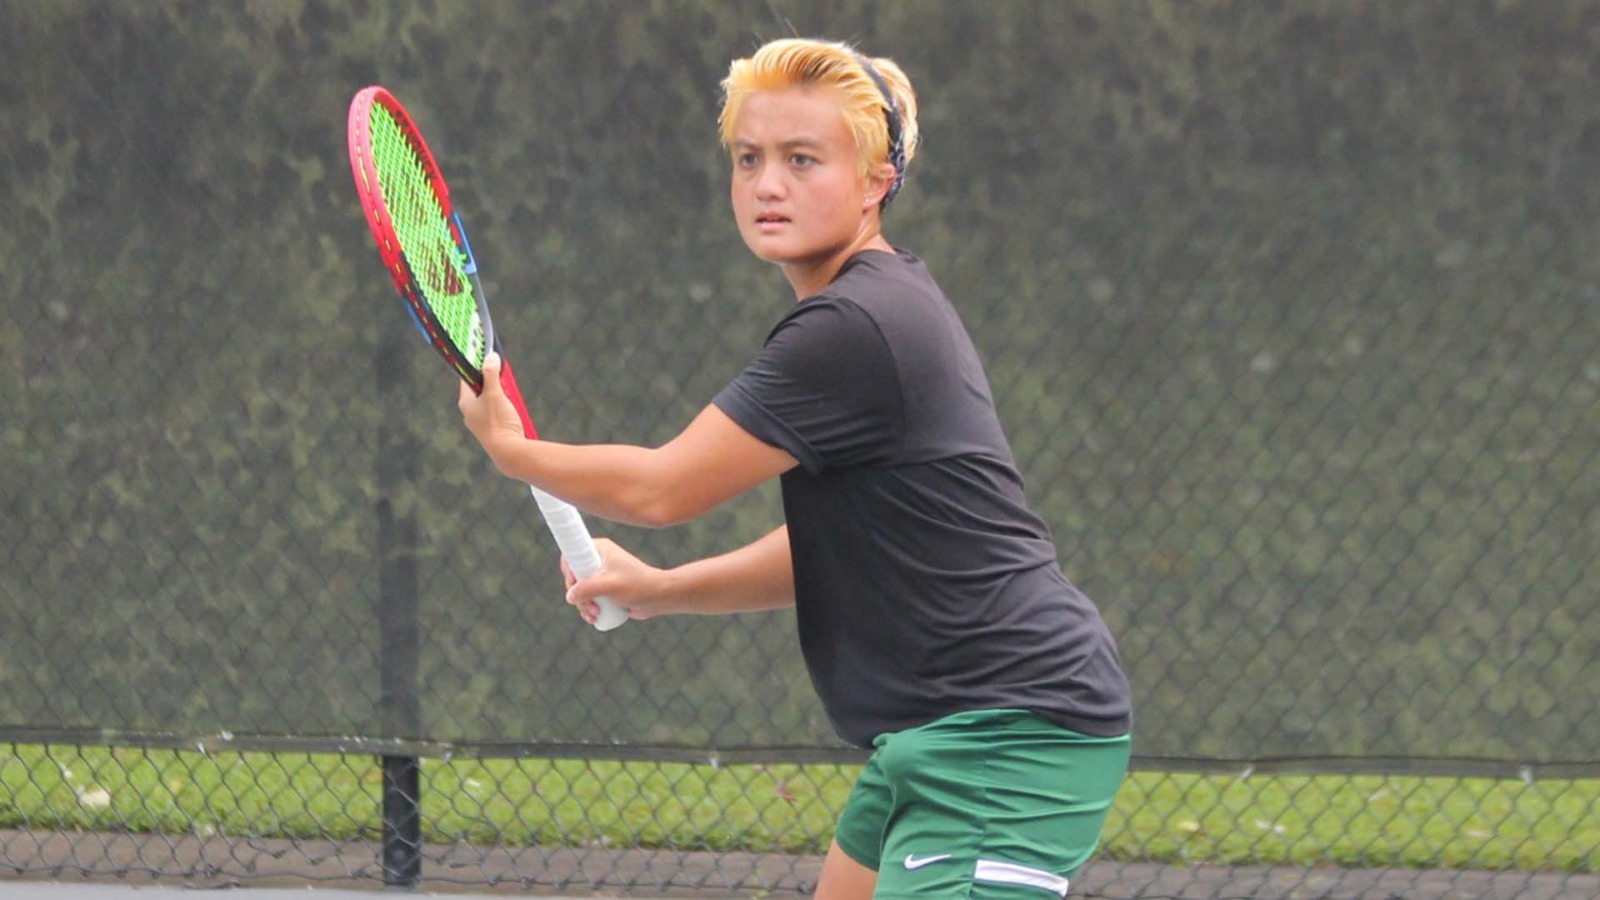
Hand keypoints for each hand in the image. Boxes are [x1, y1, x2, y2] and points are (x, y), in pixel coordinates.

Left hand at [458, 352, 526, 468]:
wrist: (508, 451)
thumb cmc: (498, 422)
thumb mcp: (495, 393)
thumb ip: (491, 374)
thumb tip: (490, 357)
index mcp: (466, 402)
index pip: (467, 378)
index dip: (476, 367)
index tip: (485, 358)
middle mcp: (470, 412)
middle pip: (481, 389)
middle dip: (494, 382)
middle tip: (503, 379)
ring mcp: (480, 422)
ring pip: (490, 400)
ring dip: (501, 395)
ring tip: (509, 396)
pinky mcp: (491, 429)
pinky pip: (496, 411)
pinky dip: (505, 407)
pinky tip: (513, 409)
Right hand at [562, 538, 672, 623]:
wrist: (658, 597)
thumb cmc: (637, 585)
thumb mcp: (609, 585)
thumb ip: (587, 589)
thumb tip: (570, 597)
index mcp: (599, 549)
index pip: (572, 553)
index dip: (568, 570)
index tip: (574, 584)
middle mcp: (598, 560)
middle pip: (573, 577)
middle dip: (577, 595)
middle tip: (589, 605)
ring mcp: (601, 576)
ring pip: (580, 591)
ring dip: (583, 605)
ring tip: (595, 614)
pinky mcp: (605, 590)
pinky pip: (589, 599)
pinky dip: (589, 609)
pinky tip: (595, 618)